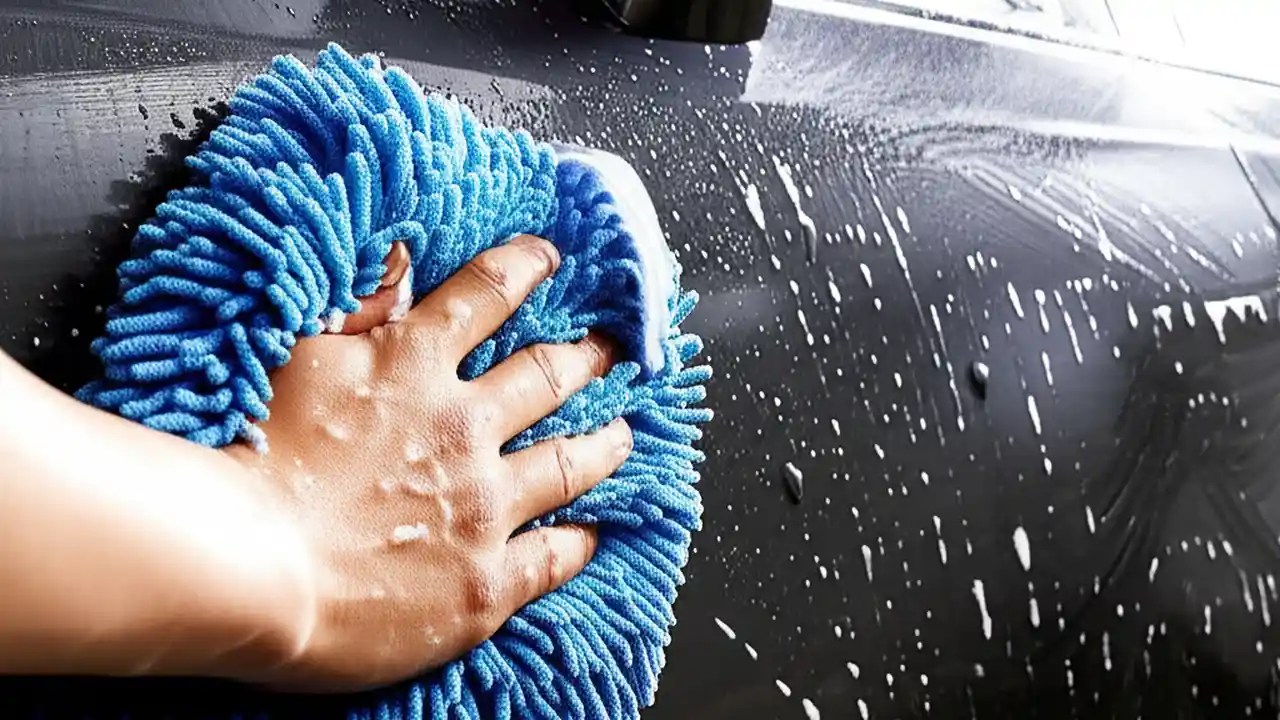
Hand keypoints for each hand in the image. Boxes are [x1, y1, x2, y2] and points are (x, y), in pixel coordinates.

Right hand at [225, 235, 630, 692]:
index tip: (550, 256)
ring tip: (624, 435)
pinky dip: (580, 540)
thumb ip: (358, 310)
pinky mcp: (485, 580)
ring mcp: (483, 506)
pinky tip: (592, 534)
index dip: (525, 267)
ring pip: (568, 463)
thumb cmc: (251, 458)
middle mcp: (464, 427)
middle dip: (587, 356)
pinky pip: (554, 555)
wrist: (244, 565)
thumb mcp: (298, 358)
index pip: (487, 294)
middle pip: (548, 377)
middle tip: (611, 349)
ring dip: (604, 444)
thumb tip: (402, 259)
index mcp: (415, 365)